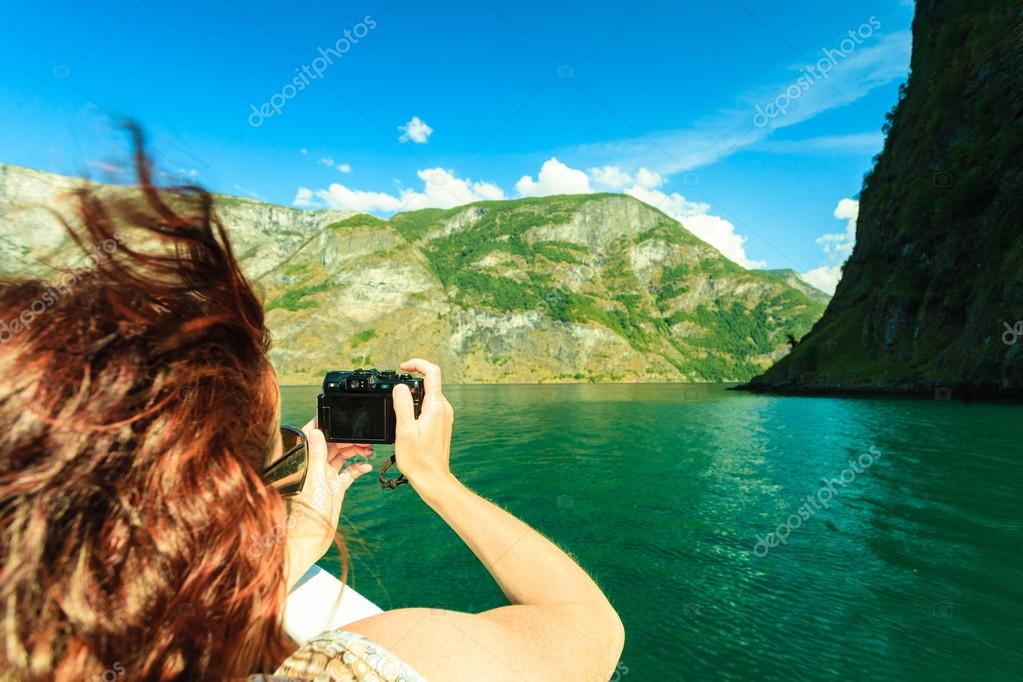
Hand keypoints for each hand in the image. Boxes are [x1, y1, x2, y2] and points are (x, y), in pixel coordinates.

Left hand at [284, 420, 372, 588]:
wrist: (312, 539)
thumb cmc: (308, 513)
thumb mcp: (315, 480)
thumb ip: (316, 454)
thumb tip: (316, 430)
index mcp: (307, 461)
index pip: (315, 436)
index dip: (326, 424)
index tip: (339, 415)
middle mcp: (315, 466)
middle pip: (333, 444)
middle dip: (348, 439)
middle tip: (364, 437)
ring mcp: (326, 477)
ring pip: (342, 456)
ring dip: (355, 451)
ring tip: (369, 449)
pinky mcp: (335, 488)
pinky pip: (348, 472)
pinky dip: (358, 468)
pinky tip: (367, 466)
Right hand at [392, 358, 453, 491]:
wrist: (431, 478)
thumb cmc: (418, 459)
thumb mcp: (404, 430)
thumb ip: (403, 405)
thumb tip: (401, 387)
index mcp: (436, 406)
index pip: (432, 372)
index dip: (417, 364)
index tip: (403, 367)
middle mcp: (444, 408)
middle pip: (430, 382)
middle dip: (412, 381)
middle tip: (395, 390)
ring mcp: (444, 416)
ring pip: (428, 395)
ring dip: (413, 395)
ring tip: (398, 407)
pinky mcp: (441, 423)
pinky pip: (429, 406)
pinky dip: (417, 405)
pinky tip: (406, 419)